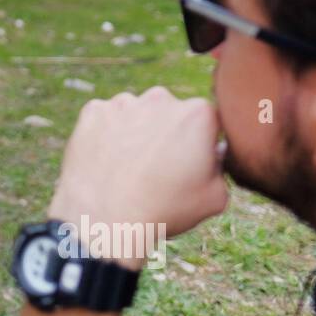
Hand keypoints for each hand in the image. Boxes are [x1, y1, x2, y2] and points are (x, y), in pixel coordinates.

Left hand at [48, 87, 227, 267]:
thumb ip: (222, 167)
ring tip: (130, 168)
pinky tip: (108, 160)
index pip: (207, 121)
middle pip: (170, 112)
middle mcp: (161, 98)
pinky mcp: (93, 111)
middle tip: (159, 168)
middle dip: (168, 133)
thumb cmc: (163, 209)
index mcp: (198, 113)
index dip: (201, 144)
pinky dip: (107, 134)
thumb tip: (214, 154)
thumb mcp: (214, 198)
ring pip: (137, 113)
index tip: (190, 164)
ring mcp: (124, 102)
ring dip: (137, 132)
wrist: (105, 217)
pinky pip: (106, 119)